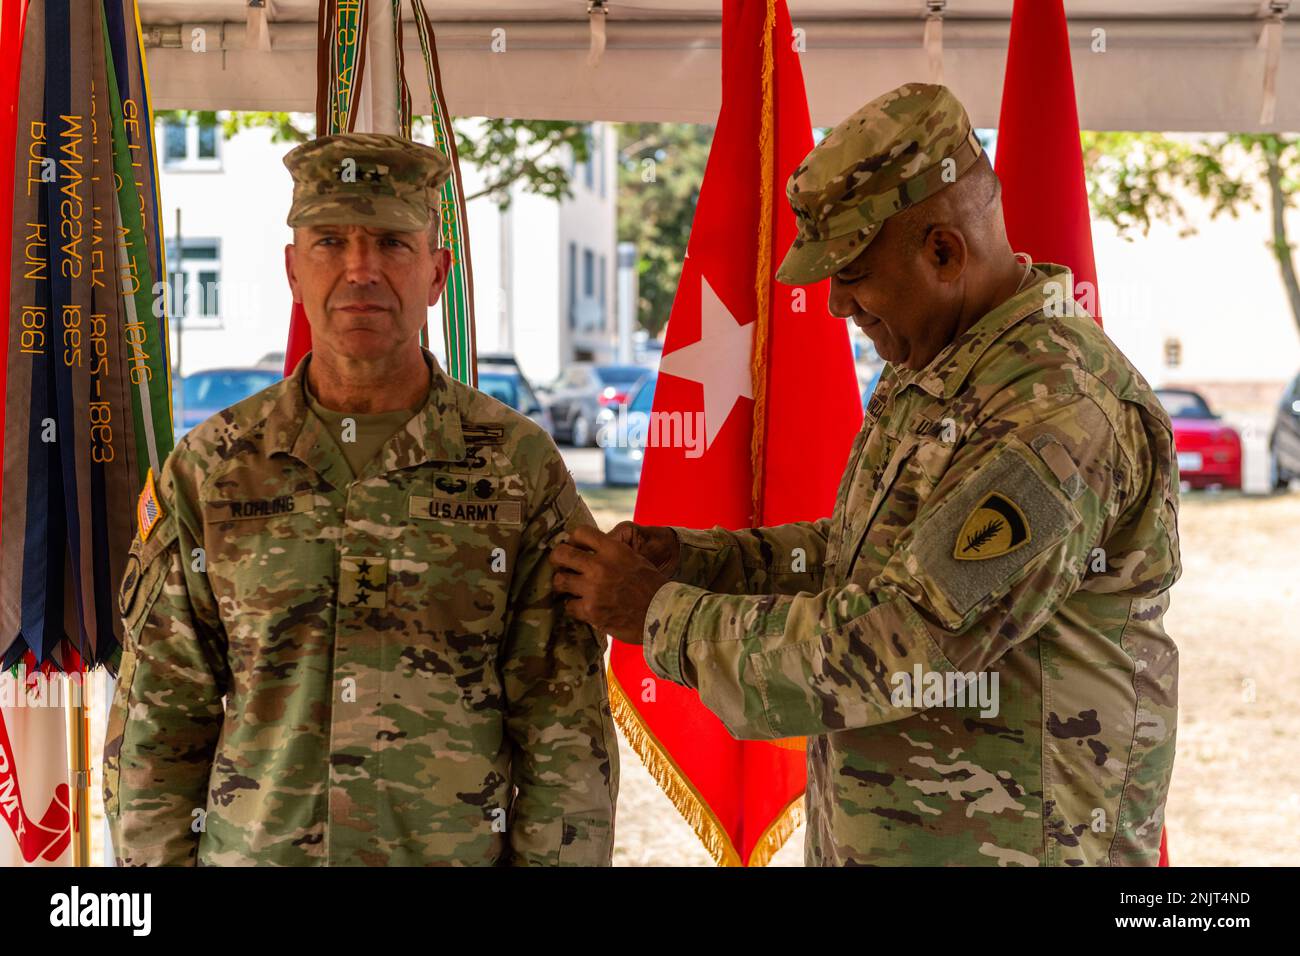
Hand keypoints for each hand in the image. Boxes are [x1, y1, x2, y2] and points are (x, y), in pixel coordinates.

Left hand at [552, 525, 670, 644]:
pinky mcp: (591, 610)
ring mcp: (593, 589)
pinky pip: (569, 606)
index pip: (580, 532)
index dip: (573, 540)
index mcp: (613, 549)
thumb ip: (612, 554)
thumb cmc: (652, 586)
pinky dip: (574, 607)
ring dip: (563, 585)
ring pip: (560, 581)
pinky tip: (582, 606)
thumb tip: (589, 552)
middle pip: (562, 554)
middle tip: (560, 566)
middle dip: (557, 559)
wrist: (663, 614)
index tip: (573, 547)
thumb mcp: (635, 559)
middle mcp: (600, 566)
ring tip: (569, 588)